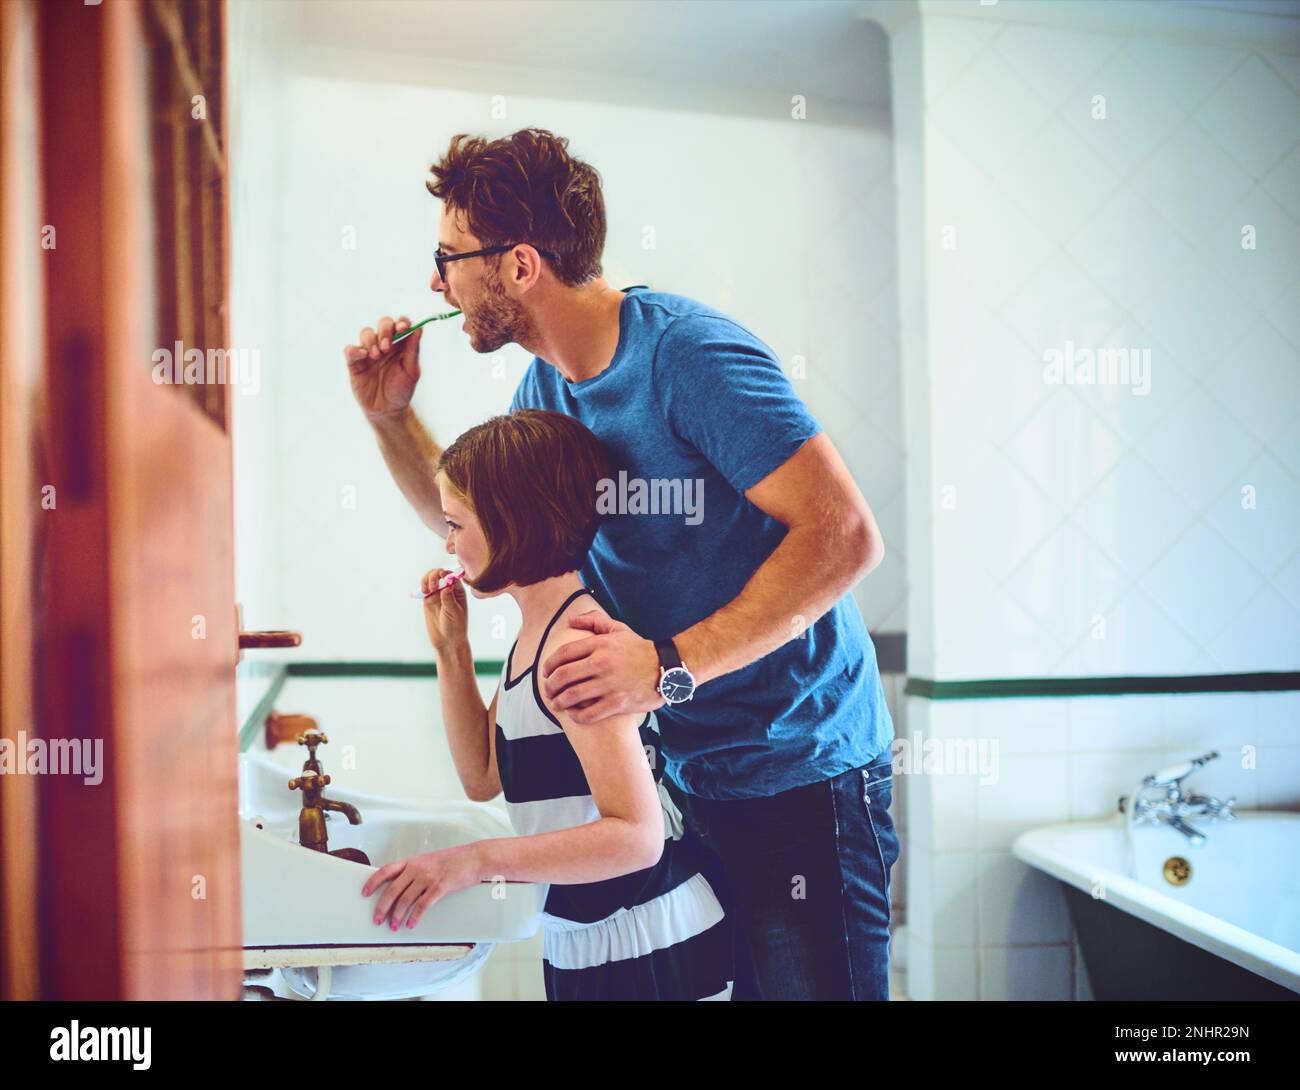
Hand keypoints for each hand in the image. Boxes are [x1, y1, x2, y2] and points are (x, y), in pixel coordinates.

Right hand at [344, 314, 421, 420]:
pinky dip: (356, 349)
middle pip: (383, 323)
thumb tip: (419, 328)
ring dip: (371, 340)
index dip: (402, 322)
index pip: (401, 325)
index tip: (403, 327)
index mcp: (401, 345)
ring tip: (377, 356)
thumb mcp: (411, 371)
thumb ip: (413, 350)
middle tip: (387, 347)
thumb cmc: (401, 390)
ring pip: (366, 333)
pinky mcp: (355, 363)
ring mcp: (369, 352)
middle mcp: (384, 344)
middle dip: (385, 331)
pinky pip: (350, 349)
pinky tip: (364, 355)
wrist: (387, 410)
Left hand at [361, 843, 485, 931]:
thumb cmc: (454, 860)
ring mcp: (428, 877)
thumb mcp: (430, 861)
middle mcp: (417, 868)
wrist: (475, 858)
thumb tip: (402, 886)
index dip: (373, 882)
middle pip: (392, 890)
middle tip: (377, 919)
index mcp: (413, 861)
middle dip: (382, 907)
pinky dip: (415, 917)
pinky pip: (422, 905)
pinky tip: (411, 924)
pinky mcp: (440, 887)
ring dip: (397, 916)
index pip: (386, 870)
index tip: (364, 892)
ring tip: (393, 926)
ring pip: (405, 900)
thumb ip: (415, 871)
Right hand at [421, 567, 467, 651]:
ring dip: (427, 579)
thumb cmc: (456, 627)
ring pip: (430, 578)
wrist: (447, 640)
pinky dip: (422, 585)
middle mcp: (448, 590)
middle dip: (435, 575)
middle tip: (433, 586)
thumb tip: (446, 586)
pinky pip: (424, 588)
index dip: (446, 573)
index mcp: (458, 591)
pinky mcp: (428, 600)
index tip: (442, 575)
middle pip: (440, 574)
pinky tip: (423, 591)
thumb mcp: (454, 613)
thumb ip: (449, 599)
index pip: (452, 576)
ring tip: (426, 590)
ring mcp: (437, 594)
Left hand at [539, 612, 665, 724]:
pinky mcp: (618, 703)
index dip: (549, 664)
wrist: (668, 668)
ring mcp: (610, 684)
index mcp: (600, 644)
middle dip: (549, 685)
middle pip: (563, 676)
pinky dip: (575, 715)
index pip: (564, 654)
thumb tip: (570, 621)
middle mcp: (603, 663)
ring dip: (559, 702)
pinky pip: (588, 714)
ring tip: (556, 704)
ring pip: (572, 696)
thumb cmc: (640, 649)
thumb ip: (594, 621)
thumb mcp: (619, 629)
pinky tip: (573, 713)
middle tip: (547, 690)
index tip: (545, 672)